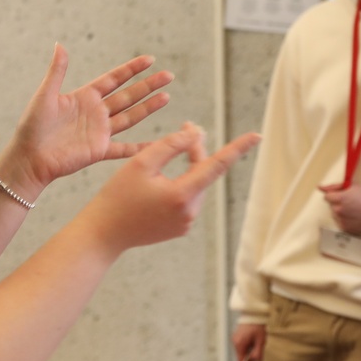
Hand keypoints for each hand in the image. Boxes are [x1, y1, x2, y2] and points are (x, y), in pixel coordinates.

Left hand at [0, 47, 174, 194]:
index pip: (114, 79)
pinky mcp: (99, 150)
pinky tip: (156, 144)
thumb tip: (59, 45)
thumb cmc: (32, 127)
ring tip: (166, 97)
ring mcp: (100, 132)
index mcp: (84, 97)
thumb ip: (57, 72)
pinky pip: (124, 149)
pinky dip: (140, 147)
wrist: (28, 158)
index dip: (131, 70)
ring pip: (131, 117)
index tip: (149, 60)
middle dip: (148, 85)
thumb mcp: (45, 95)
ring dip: (149, 107)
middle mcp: (96, 112)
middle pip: (128, 95)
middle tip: (168, 75)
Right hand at [77, 123, 259, 253]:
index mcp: (182, 195)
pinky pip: (187, 199)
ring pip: (195, 185)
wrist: (103, 234)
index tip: (257, 136)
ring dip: (188, 167)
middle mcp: (189, 212)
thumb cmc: (117, 196)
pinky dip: (180, 184)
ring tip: (166, 155)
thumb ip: (171, 145)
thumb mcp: (141, 163)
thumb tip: (196, 134)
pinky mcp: (180, 228)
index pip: (216, 165)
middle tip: (186, 127)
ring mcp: (186, 223)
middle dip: (195, 149)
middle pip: (203, 172)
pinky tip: (159, 181)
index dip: (237, 148)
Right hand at [232, 324, 266, 360]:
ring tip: (256, 344)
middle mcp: (235, 342)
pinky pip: (241, 346)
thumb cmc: (257, 326)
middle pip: (241, 356)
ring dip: (248, 351)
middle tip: (258, 353)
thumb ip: (258, 353)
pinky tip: (253, 341)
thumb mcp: (260, 341)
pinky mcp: (236, 336)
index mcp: (239, 344)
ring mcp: (235, 339)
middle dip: (249, 357)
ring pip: (241, 351)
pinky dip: (247, 347)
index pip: (240, 360)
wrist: (253, 314)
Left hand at [319, 183, 360, 235]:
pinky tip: (353, 217)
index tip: (341, 196)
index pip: (327, 197)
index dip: (334, 195)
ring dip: (340, 212)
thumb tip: (320, 187)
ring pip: (335, 215)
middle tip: (350, 203)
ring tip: (353, 210)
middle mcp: (337, 210)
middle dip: (338, 203)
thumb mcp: (351, 186)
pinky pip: (340, 222)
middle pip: (332, 206)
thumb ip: (334, 187)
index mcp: (338, 199)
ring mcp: (341, 220)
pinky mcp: (345, 228)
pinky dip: (345, 220)